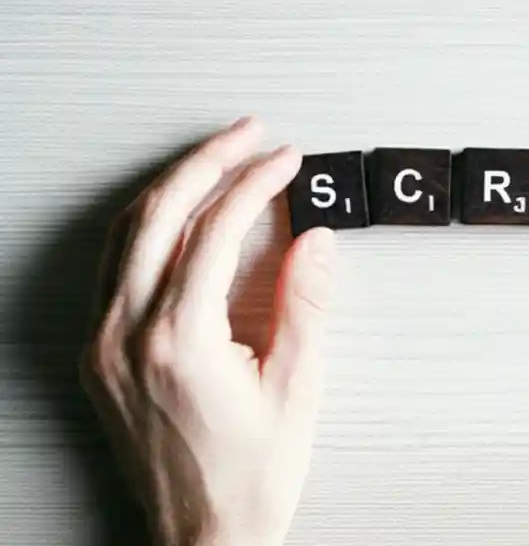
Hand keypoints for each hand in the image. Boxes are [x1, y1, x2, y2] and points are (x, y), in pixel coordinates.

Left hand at [81, 117, 332, 545]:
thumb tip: (314, 242)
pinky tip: (178, 215)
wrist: (203, 536)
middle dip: (208, 162)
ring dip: (174, 187)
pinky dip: (148, 227)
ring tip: (217, 160)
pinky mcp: (100, 356)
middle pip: (161, 216)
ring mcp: (105, 344)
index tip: (285, 160)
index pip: (215, 231)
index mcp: (179, 341)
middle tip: (250, 136)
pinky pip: (115, 267)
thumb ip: (304, 306)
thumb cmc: (249, 477)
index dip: (254, 184)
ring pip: (127, 235)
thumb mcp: (296, 389)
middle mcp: (128, 336)